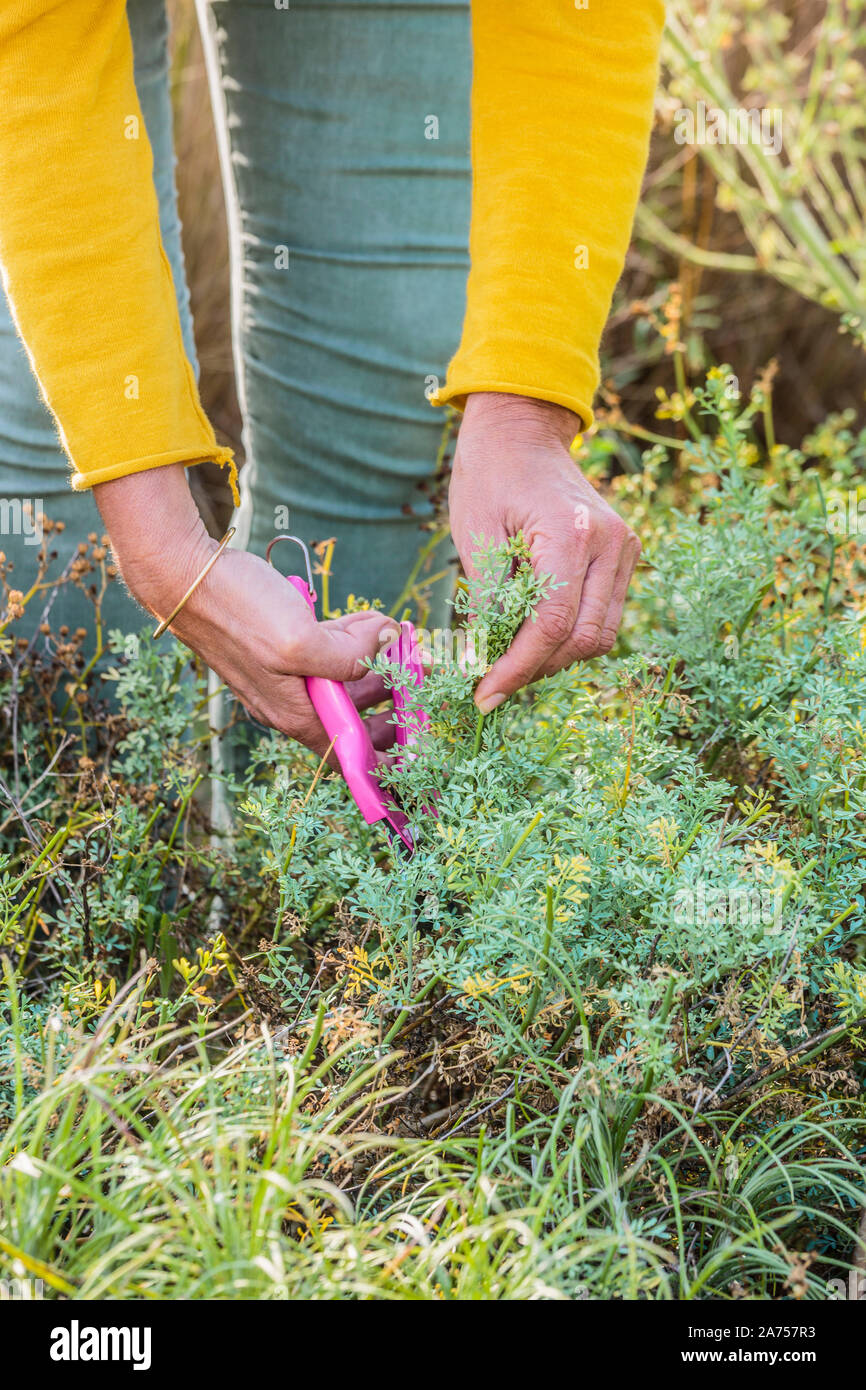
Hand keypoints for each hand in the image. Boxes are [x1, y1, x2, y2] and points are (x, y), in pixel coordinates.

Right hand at [94, 464, 398, 759]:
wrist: (185, 575)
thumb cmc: (236, 610)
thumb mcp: (300, 640)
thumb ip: (348, 654)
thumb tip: (387, 640)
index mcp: (294, 713)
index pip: (347, 753)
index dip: (384, 750)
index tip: (416, 732)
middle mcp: (288, 701)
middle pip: (350, 711)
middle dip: (387, 690)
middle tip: (414, 664)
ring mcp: (282, 673)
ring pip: (340, 676)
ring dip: (371, 658)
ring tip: (394, 633)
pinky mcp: (277, 645)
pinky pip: (322, 651)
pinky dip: (347, 639)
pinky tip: (365, 620)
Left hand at [449, 392, 640, 712]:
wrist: (522, 428)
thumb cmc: (488, 474)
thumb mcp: (475, 537)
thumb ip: (488, 601)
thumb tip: (486, 662)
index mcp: (572, 532)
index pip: (552, 625)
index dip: (516, 668)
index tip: (483, 694)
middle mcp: (612, 543)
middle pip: (584, 639)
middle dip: (536, 668)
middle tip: (492, 680)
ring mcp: (626, 548)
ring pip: (601, 634)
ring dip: (555, 656)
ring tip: (509, 657)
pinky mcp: (626, 553)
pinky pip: (604, 614)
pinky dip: (569, 634)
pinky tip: (533, 632)